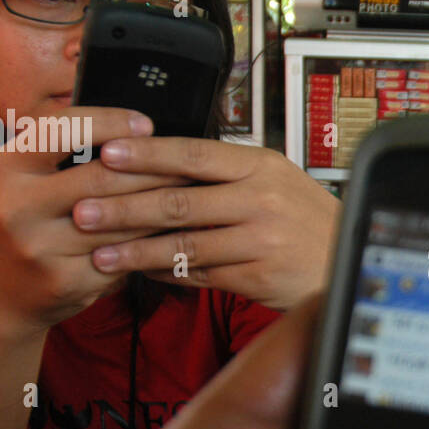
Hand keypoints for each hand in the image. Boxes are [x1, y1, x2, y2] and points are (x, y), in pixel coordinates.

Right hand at [0, 108, 184, 333]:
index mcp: (7, 166)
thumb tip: (132, 126)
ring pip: (120, 220)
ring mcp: (39, 247)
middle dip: (152, 168)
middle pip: (101, 177)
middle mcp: (16, 205)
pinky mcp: (65, 281)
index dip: (110, 122)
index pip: (64, 130)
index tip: (147, 124)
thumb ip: (65, 150)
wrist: (3, 296)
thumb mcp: (27, 178)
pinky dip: (151, 242)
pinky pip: (123, 255)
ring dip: (161, 206)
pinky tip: (173, 232)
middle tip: (185, 163)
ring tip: (188, 193)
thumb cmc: (30, 222)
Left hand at [75, 136, 340, 308]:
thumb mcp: (276, 180)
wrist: (346, 261)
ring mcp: (260, 238)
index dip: (148, 154)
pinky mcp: (258, 275)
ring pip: (184, 243)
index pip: (195, 153)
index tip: (107, 154)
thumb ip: (227, 173)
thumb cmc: (304, 220)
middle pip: (180, 200)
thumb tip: (162, 164)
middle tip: (82, 210)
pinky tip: (141, 271)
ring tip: (100, 253)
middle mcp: (261, 198)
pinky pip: (201, 273)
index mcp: (262, 165)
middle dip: (124, 207)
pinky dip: (167, 273)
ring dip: (136, 249)